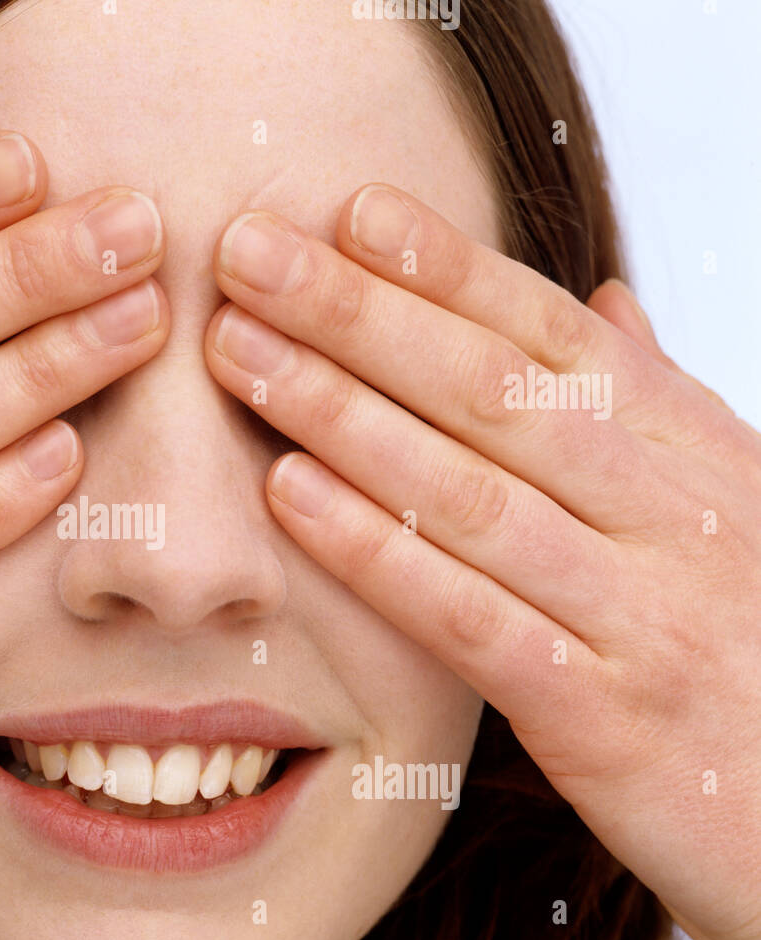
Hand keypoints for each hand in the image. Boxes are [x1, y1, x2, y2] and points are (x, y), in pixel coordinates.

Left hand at [203, 185, 760, 939]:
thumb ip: (661, 411)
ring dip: (340, 411)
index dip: (449, 268)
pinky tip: (289, 493)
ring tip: (240, 353)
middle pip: (493, 389)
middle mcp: (672, 515)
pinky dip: (373, 550)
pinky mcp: (603, 716)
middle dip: (360, 312)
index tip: (350, 211)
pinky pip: (468, 616)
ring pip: (468, 487)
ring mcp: (641, 613)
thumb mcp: (737, 515)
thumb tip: (608, 303)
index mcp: (699, 457)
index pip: (557, 334)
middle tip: (249, 254)